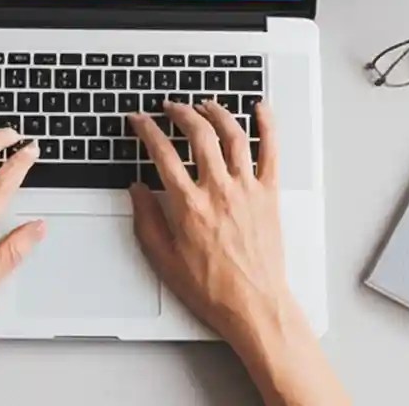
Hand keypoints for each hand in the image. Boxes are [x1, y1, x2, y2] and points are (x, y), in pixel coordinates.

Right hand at [128, 101, 347, 405]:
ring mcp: (247, 189)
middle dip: (180, 113)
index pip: (162, 153)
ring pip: (233, 136)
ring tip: (204, 104)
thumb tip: (136, 190)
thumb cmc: (211, 288)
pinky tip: (260, 109)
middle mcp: (218, 191)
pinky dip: (267, 126)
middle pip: (198, 135)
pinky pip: (271, 152)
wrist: (253, 305)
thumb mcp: (163, 258)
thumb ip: (147, 219)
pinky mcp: (269, 194)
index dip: (147, 130)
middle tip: (170, 107)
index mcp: (189, 205)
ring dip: (216, 113)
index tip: (139, 120)